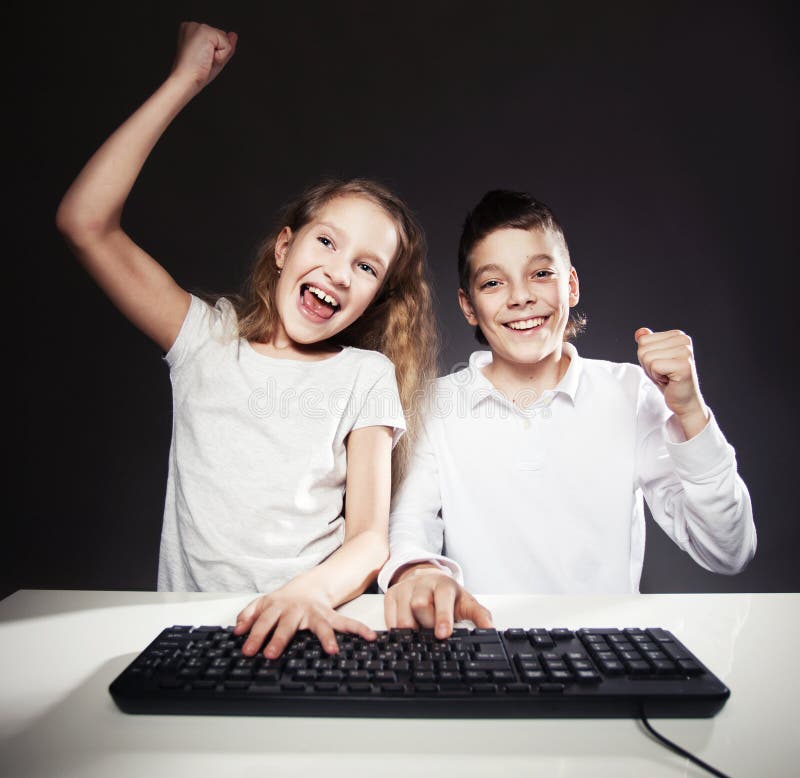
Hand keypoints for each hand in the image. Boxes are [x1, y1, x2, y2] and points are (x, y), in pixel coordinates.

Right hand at [170, 21, 236, 91]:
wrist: (186, 79)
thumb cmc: (196, 73)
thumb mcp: (214, 59)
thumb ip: (225, 46)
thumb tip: (233, 35)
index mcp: (192, 31)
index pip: (216, 39)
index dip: (215, 53)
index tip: (202, 60)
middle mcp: (193, 26)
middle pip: (221, 37)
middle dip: (218, 52)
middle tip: (204, 61)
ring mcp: (198, 26)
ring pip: (225, 40)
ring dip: (220, 54)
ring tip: (205, 59)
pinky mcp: (205, 31)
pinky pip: (227, 45)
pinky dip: (221, 56)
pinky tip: (208, 58)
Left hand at [234, 581, 376, 658]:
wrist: (311, 584)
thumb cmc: (285, 599)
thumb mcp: (264, 602)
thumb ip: (249, 614)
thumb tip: (237, 629)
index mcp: (278, 606)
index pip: (263, 622)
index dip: (255, 635)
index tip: (249, 650)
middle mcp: (296, 609)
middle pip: (286, 625)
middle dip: (279, 639)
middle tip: (271, 654)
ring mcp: (315, 612)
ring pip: (320, 624)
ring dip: (326, 637)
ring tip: (332, 649)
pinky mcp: (330, 616)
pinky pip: (346, 623)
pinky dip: (359, 629)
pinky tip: (370, 636)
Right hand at [384, 565, 492, 638]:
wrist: (427, 578)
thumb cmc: (449, 595)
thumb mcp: (466, 602)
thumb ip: (480, 615)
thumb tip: (490, 630)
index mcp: (444, 584)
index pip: (442, 598)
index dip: (442, 617)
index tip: (443, 634)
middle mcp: (422, 583)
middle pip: (419, 606)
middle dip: (426, 625)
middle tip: (433, 633)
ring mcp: (405, 589)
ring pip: (403, 615)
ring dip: (412, 631)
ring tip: (420, 633)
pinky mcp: (391, 596)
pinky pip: (389, 619)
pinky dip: (397, 631)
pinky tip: (406, 633)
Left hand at [635, 327, 708, 436]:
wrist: (684, 400)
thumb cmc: (669, 380)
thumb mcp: (653, 358)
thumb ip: (647, 343)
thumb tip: (640, 332)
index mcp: (678, 335)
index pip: (643, 340)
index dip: (646, 357)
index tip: (661, 365)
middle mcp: (684, 340)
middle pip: (643, 348)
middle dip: (648, 365)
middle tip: (664, 373)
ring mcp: (685, 352)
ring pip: (647, 358)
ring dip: (652, 372)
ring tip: (667, 376)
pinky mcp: (683, 365)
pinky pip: (654, 366)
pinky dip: (657, 377)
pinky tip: (669, 380)